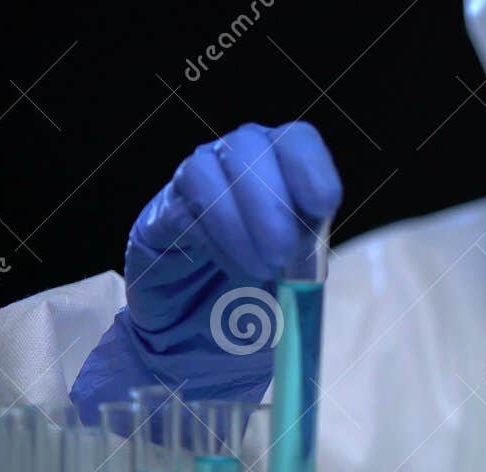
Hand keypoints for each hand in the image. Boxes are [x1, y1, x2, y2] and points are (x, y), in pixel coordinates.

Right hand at [71, 121, 341, 416]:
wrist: (202, 316)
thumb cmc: (260, 284)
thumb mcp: (296, 271)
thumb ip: (307, 259)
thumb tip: (313, 266)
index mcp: (281, 164)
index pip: (296, 140)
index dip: (311, 167)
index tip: (323, 206)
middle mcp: (236, 157)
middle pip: (250, 146)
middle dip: (272, 202)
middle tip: (284, 257)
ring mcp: (195, 177)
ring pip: (208, 169)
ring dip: (238, 223)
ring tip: (259, 271)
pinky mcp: (163, 211)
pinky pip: (182, 208)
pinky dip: (212, 239)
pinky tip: (231, 266)